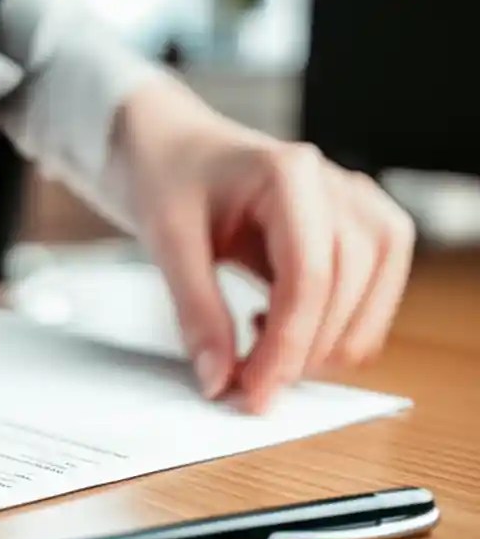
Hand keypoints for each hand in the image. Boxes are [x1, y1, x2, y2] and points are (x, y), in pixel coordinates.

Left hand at [116, 80, 414, 412]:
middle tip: (249, 387)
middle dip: (303, 351)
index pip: (309, 276)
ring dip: (327, 343)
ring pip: (374, 293)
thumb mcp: (166, 240)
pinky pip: (370, 290)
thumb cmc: (166, 176)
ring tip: (261, 349)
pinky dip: (333, 325)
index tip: (253, 391)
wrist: (167, 148)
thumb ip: (195, 311)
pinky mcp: (353, 230)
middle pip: (349, 288)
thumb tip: (219, 380)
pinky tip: (275, 326)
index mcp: (289, 174)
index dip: (286, 344)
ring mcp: (353, 205)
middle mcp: (335, 185)